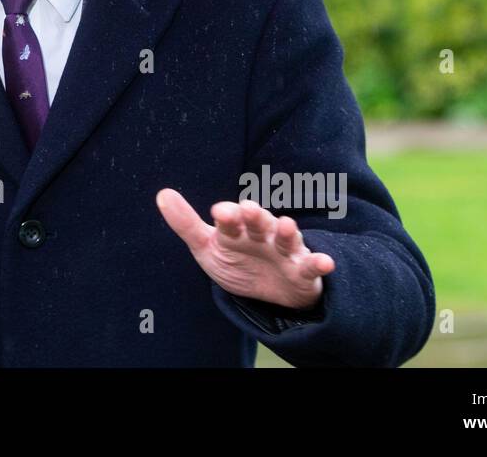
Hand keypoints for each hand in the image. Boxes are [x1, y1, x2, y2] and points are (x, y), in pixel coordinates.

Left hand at [156, 190, 333, 310]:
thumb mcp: (207, 247)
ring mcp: (284, 252)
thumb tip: (161, 193)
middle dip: (254, 217)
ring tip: (285, 224)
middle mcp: (262, 235)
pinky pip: (312, 266)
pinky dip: (319, 263)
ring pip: (286, 239)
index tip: (219, 212)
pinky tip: (325, 262)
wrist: (268, 292)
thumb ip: (185, 224)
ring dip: (286, 231)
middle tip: (247, 209)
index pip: (231, 220)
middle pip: (259, 223)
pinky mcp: (303, 271)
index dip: (227, 216)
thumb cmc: (236, 260)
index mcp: (237, 229)